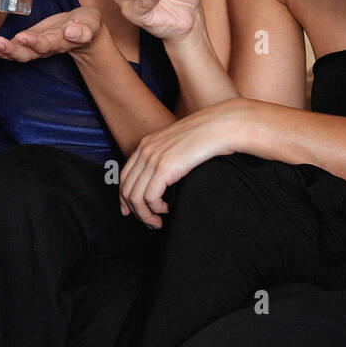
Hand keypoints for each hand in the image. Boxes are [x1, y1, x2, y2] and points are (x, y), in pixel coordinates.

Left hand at [0, 7, 100, 62]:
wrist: (84, 30)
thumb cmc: (87, 25)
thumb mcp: (91, 24)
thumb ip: (84, 30)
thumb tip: (73, 32)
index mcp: (60, 43)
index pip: (46, 44)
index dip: (35, 42)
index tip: (23, 37)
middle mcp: (46, 48)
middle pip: (27, 53)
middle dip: (11, 49)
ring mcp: (36, 47)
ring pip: (18, 53)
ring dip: (3, 50)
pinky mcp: (29, 42)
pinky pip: (14, 48)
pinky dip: (0, 49)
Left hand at [118, 100, 243, 227]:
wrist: (221, 125)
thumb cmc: (207, 135)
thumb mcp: (179, 144)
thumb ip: (167, 156)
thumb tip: (164, 178)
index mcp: (147, 143)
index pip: (125, 176)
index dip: (124, 198)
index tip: (130, 211)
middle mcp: (146, 150)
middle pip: (126, 189)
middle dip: (135, 211)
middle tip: (150, 221)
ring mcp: (153, 158)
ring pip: (135, 197)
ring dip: (145, 214)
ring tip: (158, 220)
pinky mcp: (164, 167)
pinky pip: (149, 197)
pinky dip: (156, 209)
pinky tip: (167, 209)